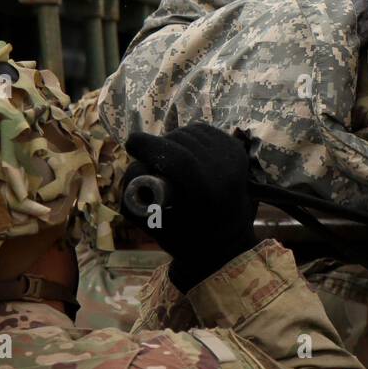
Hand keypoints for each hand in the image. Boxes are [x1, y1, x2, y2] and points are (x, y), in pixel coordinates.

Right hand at [122, 123, 257, 290]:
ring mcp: (235, 157)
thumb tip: (134, 163)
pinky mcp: (237, 148)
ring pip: (191, 132)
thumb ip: (134, 198)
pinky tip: (184, 153)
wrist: (227, 237)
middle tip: (148, 159)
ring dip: (173, 141)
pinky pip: (202, 130)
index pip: (178, 159)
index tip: (130, 143)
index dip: (150, 146)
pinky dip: (188, 138)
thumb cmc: (187, 238)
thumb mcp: (154, 225)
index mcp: (210, 193)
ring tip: (168, 161)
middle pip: (181, 142)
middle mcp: (227, 171)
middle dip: (158, 145)